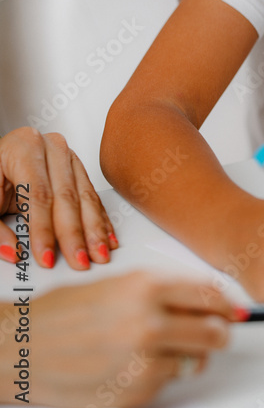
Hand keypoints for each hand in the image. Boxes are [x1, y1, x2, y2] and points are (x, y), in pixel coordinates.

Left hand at [0, 128, 116, 269]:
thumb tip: (13, 252)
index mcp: (23, 147)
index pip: (38, 194)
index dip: (43, 229)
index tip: (46, 257)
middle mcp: (50, 147)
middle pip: (66, 195)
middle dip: (74, 233)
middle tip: (79, 260)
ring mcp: (67, 156)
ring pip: (85, 196)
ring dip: (94, 229)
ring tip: (98, 254)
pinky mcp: (76, 167)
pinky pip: (91, 195)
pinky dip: (99, 219)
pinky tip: (106, 237)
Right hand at [23, 271, 233, 407]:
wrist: (23, 349)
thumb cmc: (64, 313)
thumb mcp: (118, 284)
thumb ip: (163, 291)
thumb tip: (204, 300)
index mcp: (147, 286)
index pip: (211, 296)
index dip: (227, 305)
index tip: (234, 311)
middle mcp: (149, 321)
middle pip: (215, 333)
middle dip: (218, 334)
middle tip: (213, 333)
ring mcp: (143, 360)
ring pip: (194, 361)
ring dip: (188, 356)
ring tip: (161, 348)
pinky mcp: (135, 392)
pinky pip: (167, 383)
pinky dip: (159, 376)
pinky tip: (133, 364)